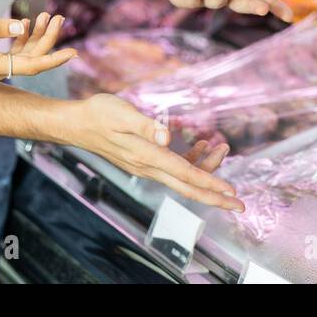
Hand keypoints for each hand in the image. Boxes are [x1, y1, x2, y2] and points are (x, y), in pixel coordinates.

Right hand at [0, 14, 74, 87]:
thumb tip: (23, 26)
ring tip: (47, 17)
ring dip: (34, 40)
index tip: (73, 52)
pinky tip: (25, 25)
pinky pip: (7, 58)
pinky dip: (18, 43)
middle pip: (29, 61)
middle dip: (47, 40)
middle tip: (59, 18)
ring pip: (19, 59)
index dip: (53, 58)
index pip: (30, 66)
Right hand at [63, 94, 242, 210]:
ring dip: (206, 167)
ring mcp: (146, 166)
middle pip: (188, 187)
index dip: (211, 183)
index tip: (232, 193)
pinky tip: (198, 144)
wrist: (77, 124)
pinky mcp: (144, 161)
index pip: (186, 174)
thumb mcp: (122, 113)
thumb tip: (168, 137)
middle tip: (240, 204)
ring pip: (183, 177)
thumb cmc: (99, 114)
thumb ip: (145, 124)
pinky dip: (190, 159)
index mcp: (146, 156)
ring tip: (222, 148)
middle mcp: (148, 167)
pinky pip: (172, 168)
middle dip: (216, 196)